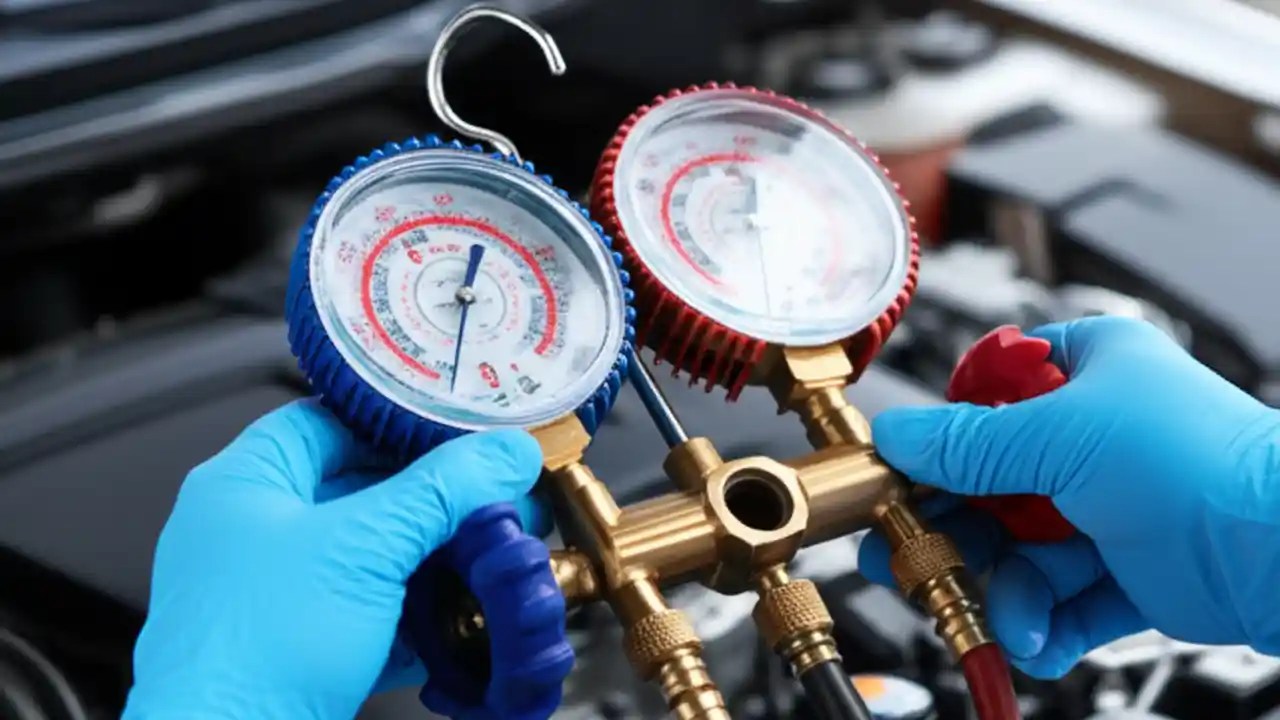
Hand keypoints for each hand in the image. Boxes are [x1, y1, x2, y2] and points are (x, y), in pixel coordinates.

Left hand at [123, 399, 546, 719]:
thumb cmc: (251, 654)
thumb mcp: (364, 549)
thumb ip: (442, 493)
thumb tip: (501, 454)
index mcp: (245, 485)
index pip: (329, 421)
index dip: (398, 425)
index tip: (459, 435)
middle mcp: (253, 534)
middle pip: (362, 491)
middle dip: (434, 502)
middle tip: (490, 500)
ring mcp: (275, 595)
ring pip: (372, 557)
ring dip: (433, 561)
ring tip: (488, 558)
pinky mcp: (299, 649)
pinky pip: (371, 615)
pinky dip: (417, 616)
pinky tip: (460, 622)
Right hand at [859, 316, 1279, 677]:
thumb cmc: (1203, 464)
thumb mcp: (1062, 435)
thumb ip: (968, 442)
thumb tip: (897, 436)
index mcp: (1085, 370)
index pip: (987, 393)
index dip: (942, 433)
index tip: (901, 469)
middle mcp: (1093, 435)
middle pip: (990, 484)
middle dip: (956, 530)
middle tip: (911, 555)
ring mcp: (1108, 506)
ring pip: (1020, 550)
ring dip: (1005, 588)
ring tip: (1004, 614)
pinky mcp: (1125, 572)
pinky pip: (1061, 599)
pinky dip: (1042, 623)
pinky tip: (1033, 638)